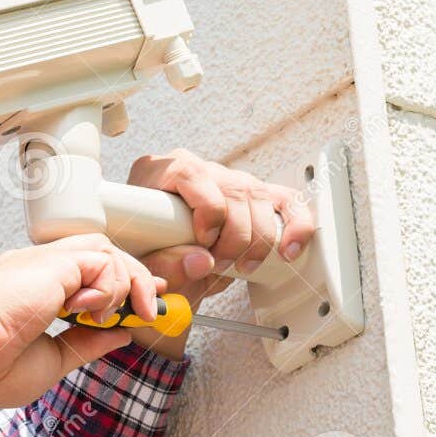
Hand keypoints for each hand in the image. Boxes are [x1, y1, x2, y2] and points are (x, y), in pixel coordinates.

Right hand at [0, 234, 165, 407]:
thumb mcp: (53, 360)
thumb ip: (87, 344)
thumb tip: (121, 333)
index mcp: (31, 289)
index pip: (85, 271)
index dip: (119, 282)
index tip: (143, 303)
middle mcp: (37, 268)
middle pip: (101, 253)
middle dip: (134, 278)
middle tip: (149, 310)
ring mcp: (43, 261)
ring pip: (105, 250)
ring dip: (122, 285)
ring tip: (108, 319)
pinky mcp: (52, 262)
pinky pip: (102, 260)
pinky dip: (108, 287)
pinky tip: (89, 313)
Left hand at [121, 150, 317, 358]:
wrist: (154, 258)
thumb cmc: (143, 253)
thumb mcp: (141, 261)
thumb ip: (164, 262)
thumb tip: (202, 262)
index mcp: (161, 172)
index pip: (190, 173)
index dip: (205, 208)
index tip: (204, 240)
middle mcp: (198, 170)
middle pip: (233, 189)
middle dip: (235, 234)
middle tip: (223, 264)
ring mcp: (228, 180)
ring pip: (259, 197)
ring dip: (258, 238)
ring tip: (242, 266)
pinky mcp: (253, 196)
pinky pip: (285, 201)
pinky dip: (293, 226)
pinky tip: (287, 250)